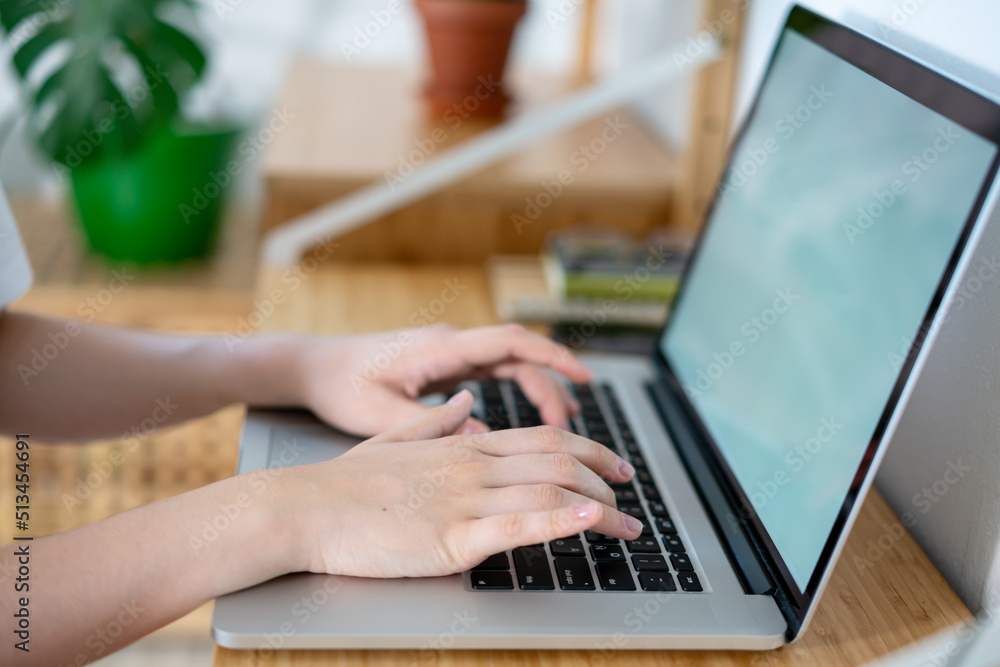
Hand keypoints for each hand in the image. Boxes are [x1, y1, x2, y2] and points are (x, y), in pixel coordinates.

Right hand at [284, 390, 640, 578]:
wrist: (303, 507)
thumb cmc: (344, 482)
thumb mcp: (394, 439)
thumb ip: (435, 420)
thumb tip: (465, 401)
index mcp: (462, 445)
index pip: (542, 439)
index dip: (587, 449)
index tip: (613, 464)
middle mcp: (472, 465)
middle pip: (558, 459)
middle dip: (605, 475)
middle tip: (631, 493)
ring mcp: (464, 499)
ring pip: (550, 490)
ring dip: (599, 508)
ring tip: (626, 525)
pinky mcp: (451, 537)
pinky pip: (519, 522)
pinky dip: (562, 519)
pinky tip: (591, 518)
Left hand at [293, 323, 592, 436]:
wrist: (314, 367)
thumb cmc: (341, 386)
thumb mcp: (382, 413)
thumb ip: (432, 426)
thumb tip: (481, 440)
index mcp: (441, 348)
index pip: (510, 343)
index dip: (552, 356)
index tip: (583, 375)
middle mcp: (451, 344)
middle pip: (518, 355)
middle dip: (552, 384)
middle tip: (573, 424)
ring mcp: (449, 353)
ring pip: (508, 364)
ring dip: (537, 389)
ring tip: (561, 426)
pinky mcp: (443, 365)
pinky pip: (492, 373)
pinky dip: (516, 391)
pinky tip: (526, 419)